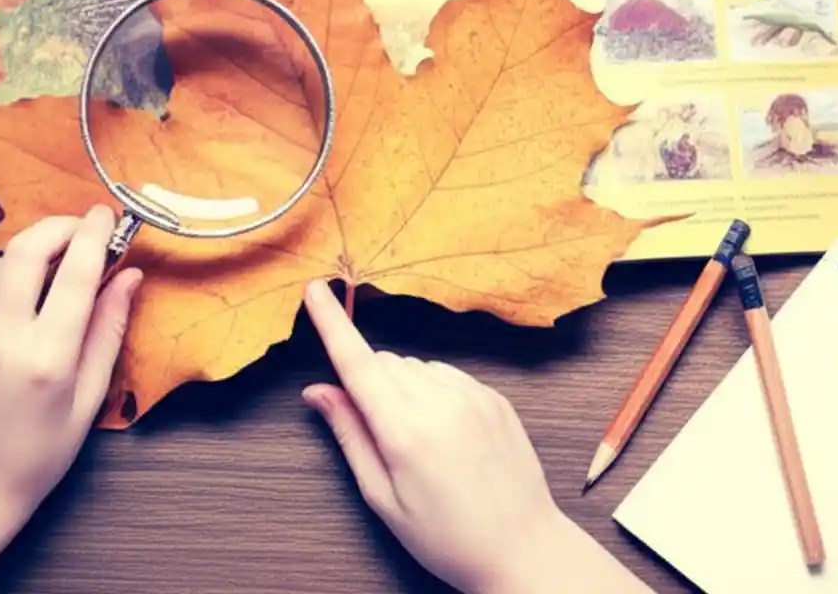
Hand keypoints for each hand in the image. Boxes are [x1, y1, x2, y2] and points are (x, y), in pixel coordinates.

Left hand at [0, 206, 142, 593]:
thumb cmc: (42, 448)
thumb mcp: (89, 396)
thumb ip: (108, 330)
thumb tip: (130, 276)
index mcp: (49, 357)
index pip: (77, 273)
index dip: (95, 235)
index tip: (107, 215)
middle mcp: (2, 339)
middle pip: (26, 250)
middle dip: (56, 228)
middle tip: (76, 230)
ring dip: (19, 257)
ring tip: (38, 275)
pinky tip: (6, 302)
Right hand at [301, 282, 650, 593]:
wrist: (522, 548)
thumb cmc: (448, 536)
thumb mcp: (383, 498)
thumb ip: (349, 435)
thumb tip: (318, 391)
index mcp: (407, 431)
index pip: (357, 362)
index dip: (332, 322)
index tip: (315, 289)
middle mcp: (442, 402)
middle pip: (383, 362)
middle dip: (368, 384)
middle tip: (379, 436)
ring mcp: (473, 395)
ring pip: (414, 366)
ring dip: (401, 388)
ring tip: (418, 443)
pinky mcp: (494, 396)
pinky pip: (446, 375)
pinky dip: (432, 392)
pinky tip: (443, 435)